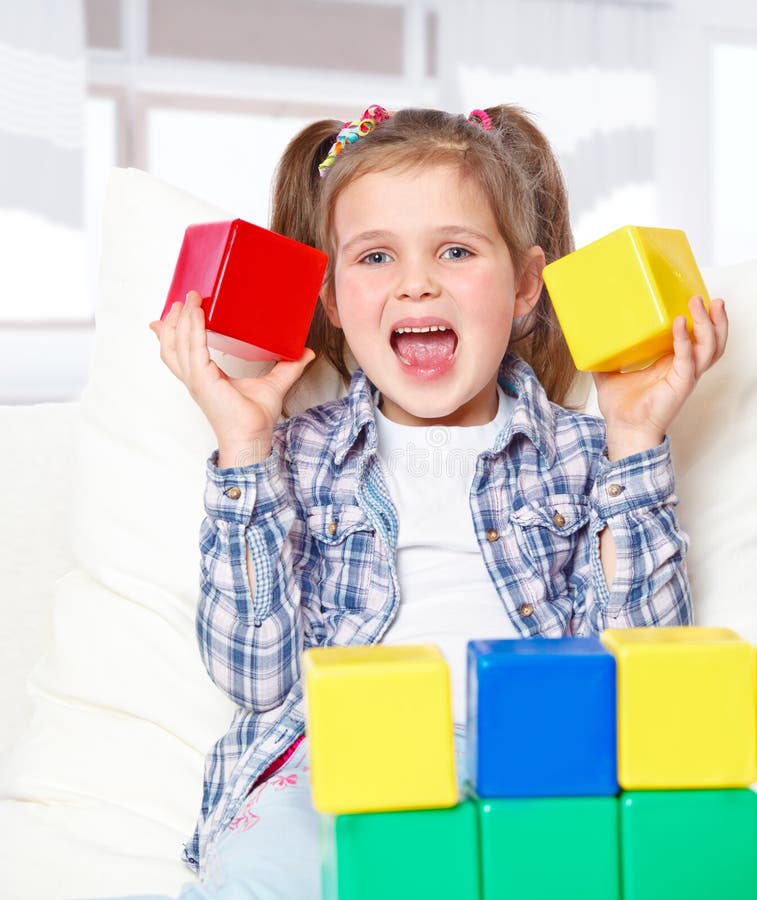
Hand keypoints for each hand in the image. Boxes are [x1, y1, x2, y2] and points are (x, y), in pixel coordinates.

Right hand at [149, 291, 314, 460]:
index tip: (178, 312)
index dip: (177, 332)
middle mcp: (196, 378)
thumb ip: (288, 366)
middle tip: (181, 300)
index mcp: (205, 378)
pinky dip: (192, 330)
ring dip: (180, 321)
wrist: (252, 438)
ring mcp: (196, 380)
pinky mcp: (203, 380)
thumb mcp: (274, 384)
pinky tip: (196, 315)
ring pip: (177, 345)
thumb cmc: (255, 419)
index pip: (182, 352)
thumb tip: (306, 353)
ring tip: (186, 302)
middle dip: (173, 321)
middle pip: (172, 345)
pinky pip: (193, 349)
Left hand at [592, 295, 727, 460]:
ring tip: (698, 304)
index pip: (695, 338)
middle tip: (702, 297)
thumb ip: (603, 357)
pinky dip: (685, 340)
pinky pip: (688, 359)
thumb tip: (585, 341)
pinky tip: (679, 325)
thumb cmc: (621, 406)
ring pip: (710, 347)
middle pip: (712, 340)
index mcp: (672, 363)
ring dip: (708, 324)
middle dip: (713, 318)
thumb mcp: (609, 374)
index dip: (700, 320)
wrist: (622, 427)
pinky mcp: (681, 384)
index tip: (694, 298)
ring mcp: (685, 376)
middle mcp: (684, 368)